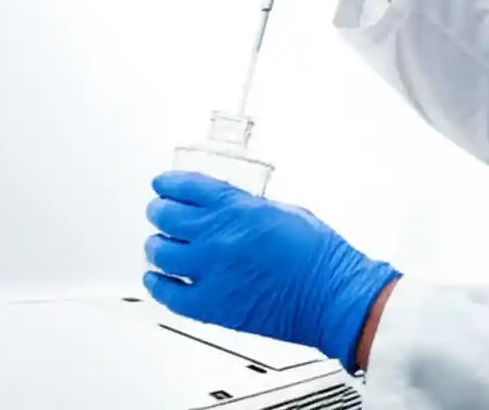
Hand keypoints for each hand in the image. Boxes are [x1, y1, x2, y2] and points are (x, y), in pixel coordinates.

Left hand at [143, 171, 399, 370]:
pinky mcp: (210, 305)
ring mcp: (210, 271)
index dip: (169, 184)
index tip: (163, 185)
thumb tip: (234, 209)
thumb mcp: (286, 212)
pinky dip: (157, 283)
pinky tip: (157, 279)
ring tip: (158, 245)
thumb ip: (250, 209)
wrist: (331, 296)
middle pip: (166, 215)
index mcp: (238, 208)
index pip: (187, 186)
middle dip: (160, 210)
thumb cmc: (320, 257)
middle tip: (160, 212)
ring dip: (156, 245)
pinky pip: (167, 292)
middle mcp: (217, 236)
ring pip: (160, 252)